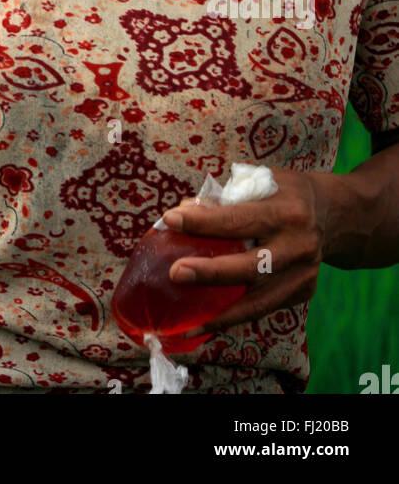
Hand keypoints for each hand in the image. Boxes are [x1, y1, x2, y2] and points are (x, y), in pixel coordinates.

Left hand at [160, 168, 336, 338]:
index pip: (239, 219)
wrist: (334, 214)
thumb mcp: (261, 180)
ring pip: (258, 300)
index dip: (203, 222)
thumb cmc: (285, 192)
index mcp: (286, 210)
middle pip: (250, 266)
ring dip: (219, 313)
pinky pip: (263, 308)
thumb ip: (225, 197)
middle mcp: (297, 245)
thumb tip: (183, 213)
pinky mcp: (303, 292)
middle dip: (210, 272)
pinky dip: (234, 318)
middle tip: (175, 273)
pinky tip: (205, 324)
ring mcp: (303, 274)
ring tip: (186, 324)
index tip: (170, 220)